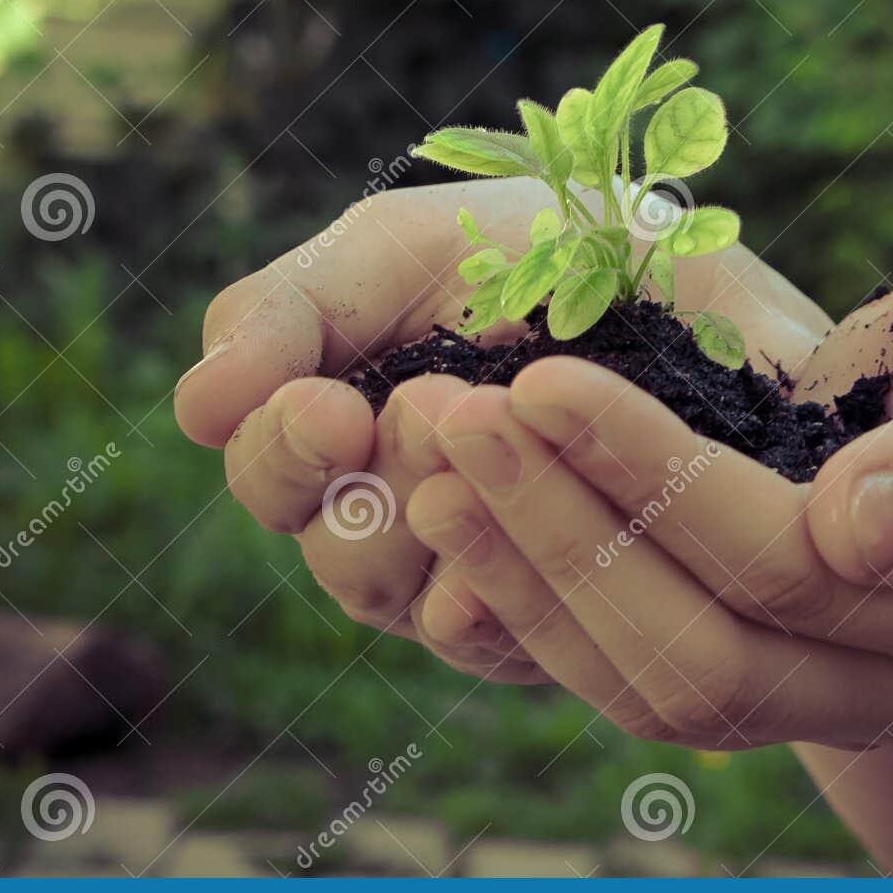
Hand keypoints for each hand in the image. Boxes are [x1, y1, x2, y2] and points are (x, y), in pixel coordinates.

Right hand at [173, 178, 831, 681]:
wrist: (704, 279)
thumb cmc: (544, 249)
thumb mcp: (404, 249)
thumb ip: (290, 311)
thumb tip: (189, 409)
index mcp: (346, 427)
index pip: (267, 473)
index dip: (282, 450)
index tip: (331, 405)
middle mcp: (401, 510)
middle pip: (331, 552)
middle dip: (370, 486)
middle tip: (428, 414)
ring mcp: (479, 566)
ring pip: (408, 601)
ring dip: (434, 532)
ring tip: (491, 455)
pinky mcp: (562, 614)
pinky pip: (500, 643)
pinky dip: (490, 611)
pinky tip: (502, 583)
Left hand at [404, 216, 892, 749]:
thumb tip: (861, 535)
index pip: (786, 564)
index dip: (653, 480)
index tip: (537, 379)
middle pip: (701, 653)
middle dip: (560, 534)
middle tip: (447, 420)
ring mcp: (829, 696)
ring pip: (653, 684)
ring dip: (527, 576)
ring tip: (428, 468)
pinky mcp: (765, 673)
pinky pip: (636, 670)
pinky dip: (542, 601)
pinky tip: (465, 517)